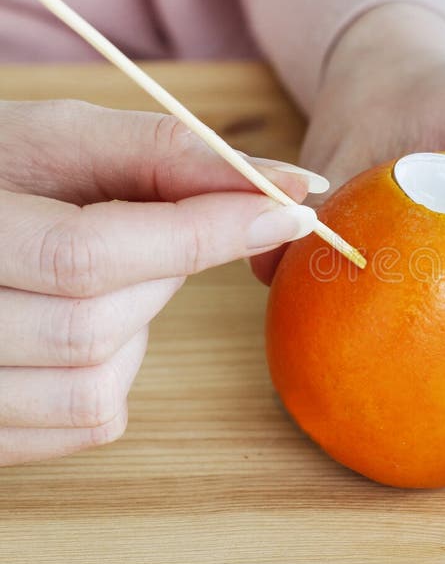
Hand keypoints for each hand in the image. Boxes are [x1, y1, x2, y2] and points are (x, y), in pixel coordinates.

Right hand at [0, 99, 324, 465]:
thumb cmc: (5, 169)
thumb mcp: (66, 139)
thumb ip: (174, 155)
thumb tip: (296, 185)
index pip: (86, 257)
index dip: (201, 236)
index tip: (288, 214)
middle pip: (93, 328)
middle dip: (159, 276)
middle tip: (149, 235)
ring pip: (94, 389)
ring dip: (135, 331)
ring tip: (103, 280)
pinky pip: (89, 423)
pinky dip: (115, 373)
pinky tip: (85, 324)